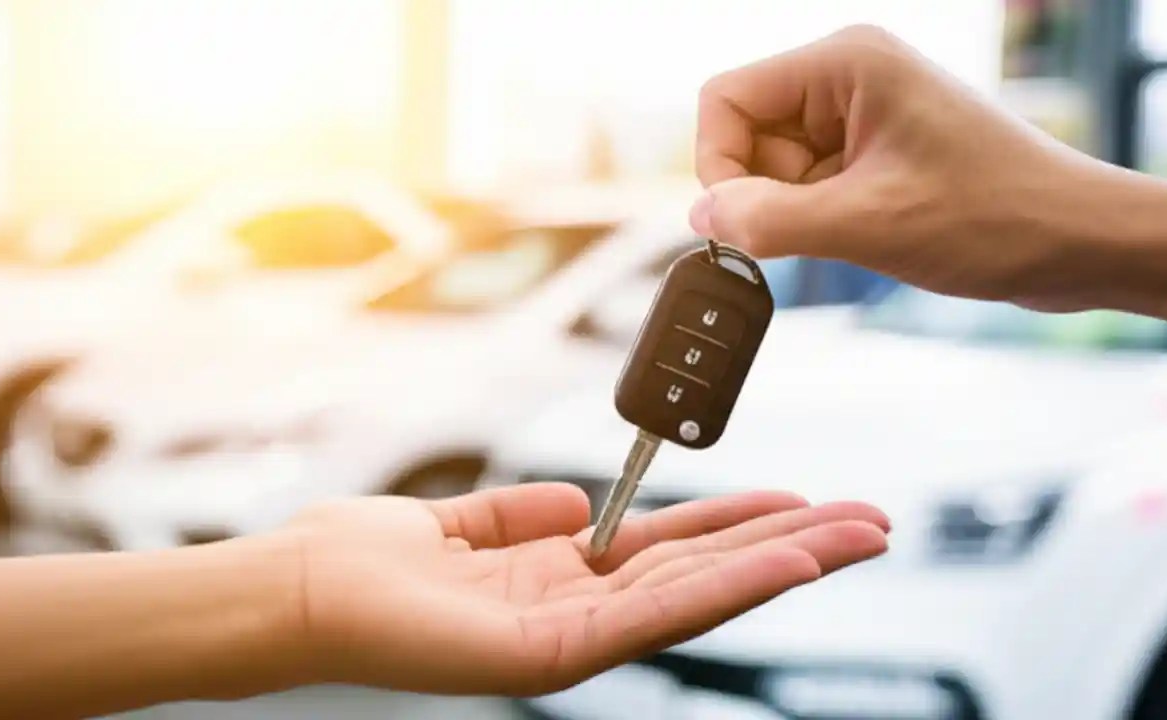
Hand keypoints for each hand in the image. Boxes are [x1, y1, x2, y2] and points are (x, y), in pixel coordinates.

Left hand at [285, 483, 886, 694]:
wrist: (295, 591)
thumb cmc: (360, 561)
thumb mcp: (459, 522)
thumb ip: (521, 512)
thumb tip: (581, 500)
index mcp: (559, 577)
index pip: (670, 551)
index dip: (738, 526)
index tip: (801, 503)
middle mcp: (576, 611)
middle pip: (701, 575)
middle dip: (788, 548)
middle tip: (871, 523)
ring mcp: (568, 639)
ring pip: (695, 598)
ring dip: (779, 567)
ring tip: (854, 539)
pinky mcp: (548, 656)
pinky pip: (648, 617)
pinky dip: (719, 590)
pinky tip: (777, 562)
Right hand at [691, 25, 1128, 310]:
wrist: (1082, 243)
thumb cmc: (1000, 217)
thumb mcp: (868, 224)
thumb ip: (770, 219)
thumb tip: (701, 216)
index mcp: (846, 64)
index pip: (726, 100)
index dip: (720, 165)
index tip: (746, 221)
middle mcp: (850, 79)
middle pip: (747, 135)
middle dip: (765, 193)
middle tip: (818, 231)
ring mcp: (863, 118)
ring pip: (775, 168)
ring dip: (797, 213)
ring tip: (862, 231)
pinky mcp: (876, 156)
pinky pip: (809, 187)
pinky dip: (820, 221)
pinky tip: (870, 235)